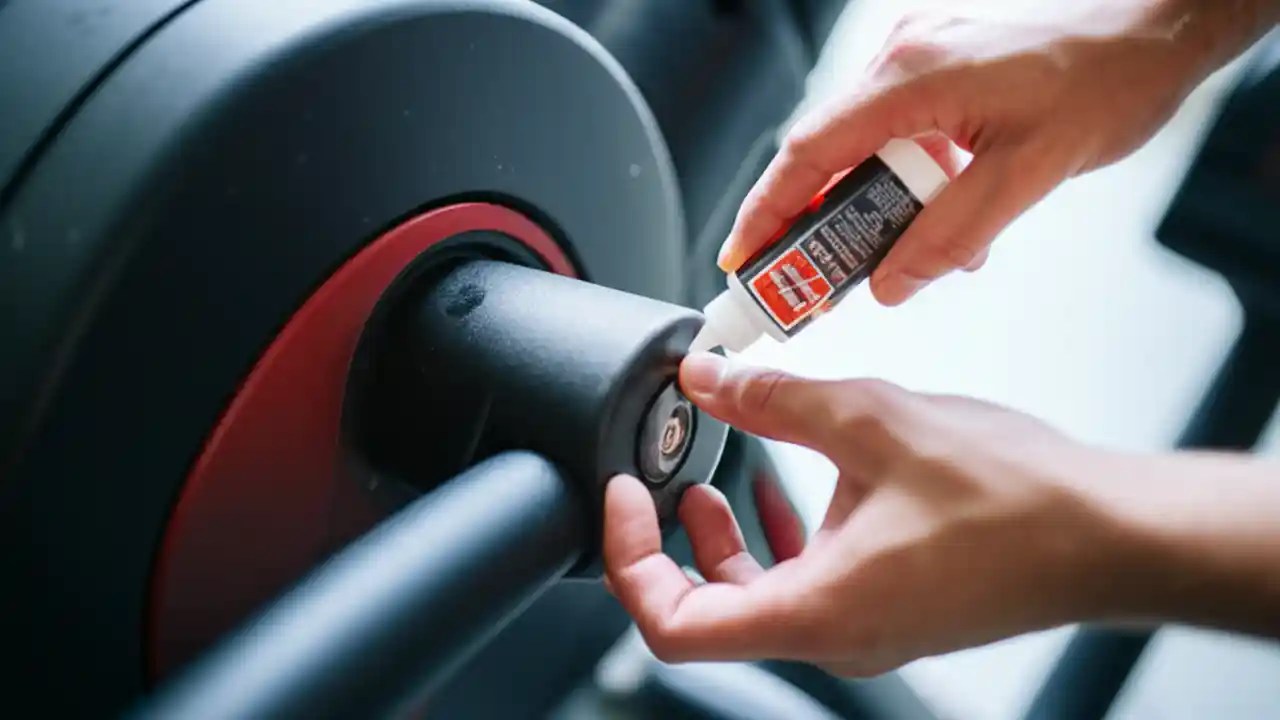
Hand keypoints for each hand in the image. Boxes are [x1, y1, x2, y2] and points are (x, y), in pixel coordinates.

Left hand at [603, 353, 1135, 674]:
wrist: (1110, 535)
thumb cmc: (1014, 498)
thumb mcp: (874, 423)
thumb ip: (777, 401)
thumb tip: (708, 379)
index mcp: (816, 612)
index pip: (673, 624)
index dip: (630, 559)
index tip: (625, 498)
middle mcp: (834, 637)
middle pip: (708, 613)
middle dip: (672, 544)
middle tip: (660, 482)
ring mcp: (864, 630)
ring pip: (759, 599)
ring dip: (726, 541)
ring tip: (712, 480)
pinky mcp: (891, 608)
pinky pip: (809, 588)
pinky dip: (782, 541)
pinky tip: (795, 485)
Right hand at [719, 1, 1228, 304]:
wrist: (1157, 30)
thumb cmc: (1107, 80)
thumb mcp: (1026, 176)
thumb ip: (949, 235)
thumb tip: (889, 282)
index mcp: (911, 77)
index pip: (810, 152)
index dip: (766, 210)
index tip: (742, 257)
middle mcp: (902, 60)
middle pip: (827, 155)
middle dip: (815, 224)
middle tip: (809, 281)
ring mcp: (917, 61)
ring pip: (863, 151)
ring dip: (872, 210)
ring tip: (893, 258)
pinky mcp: (937, 72)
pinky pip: (897, 138)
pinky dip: (903, 185)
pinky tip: (938, 217)